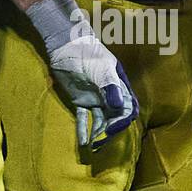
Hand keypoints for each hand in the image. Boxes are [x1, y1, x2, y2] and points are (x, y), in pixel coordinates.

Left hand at [47, 33, 138, 151]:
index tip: (111, 130)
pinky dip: (84, 129)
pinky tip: (84, 142)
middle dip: (110, 131)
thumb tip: (118, 106)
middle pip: (115, 118)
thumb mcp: (100, 68)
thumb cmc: (87, 53)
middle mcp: (109, 95)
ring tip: (93, 146)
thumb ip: (109, 86)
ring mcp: (95, 98)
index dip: (121, 121)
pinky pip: (84, 118)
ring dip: (98, 134)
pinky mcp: (80, 100)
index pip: (126, 109)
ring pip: (101, 121)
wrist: (65, 44)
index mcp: (119, 86)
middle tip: (100, 142)